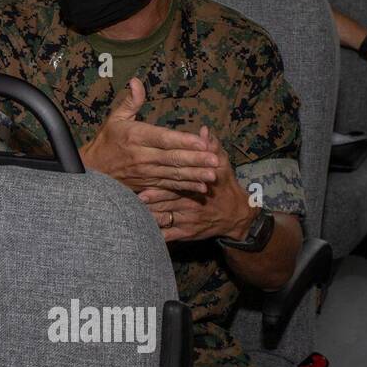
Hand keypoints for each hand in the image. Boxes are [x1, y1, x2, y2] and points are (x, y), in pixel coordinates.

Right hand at [79, 77, 221, 193]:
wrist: (92, 170)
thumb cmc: (107, 141)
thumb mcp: (115, 118)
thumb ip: (131, 101)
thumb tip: (136, 81)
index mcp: (135, 136)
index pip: (162, 138)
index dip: (182, 140)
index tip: (201, 141)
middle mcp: (141, 156)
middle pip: (172, 158)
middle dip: (196, 159)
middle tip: (216, 159)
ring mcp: (145, 173)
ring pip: (173, 174)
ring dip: (195, 175)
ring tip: (214, 174)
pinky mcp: (146, 185)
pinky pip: (169, 186)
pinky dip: (185, 187)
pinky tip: (201, 186)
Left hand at [136, 126, 254, 242]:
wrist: (235, 215)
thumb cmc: (225, 186)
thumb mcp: (223, 164)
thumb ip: (212, 147)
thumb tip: (204, 130)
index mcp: (197, 185)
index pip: (178, 179)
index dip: (162, 179)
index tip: (146, 176)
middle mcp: (191, 203)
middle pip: (168, 200)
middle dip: (152, 198)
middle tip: (135, 196)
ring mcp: (188, 220)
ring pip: (164, 217)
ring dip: (149, 215)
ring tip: (131, 212)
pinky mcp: (186, 233)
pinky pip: (168, 235)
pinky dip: (155, 234)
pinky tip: (141, 232)